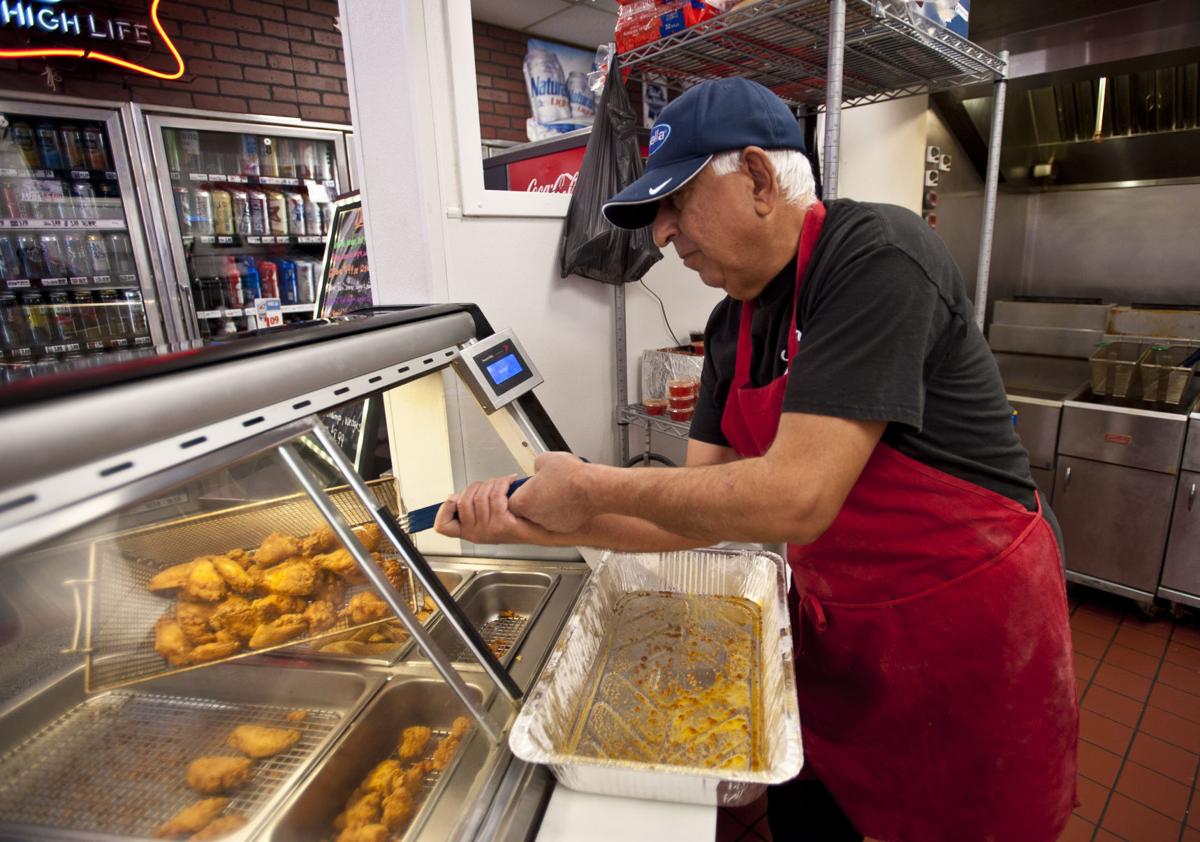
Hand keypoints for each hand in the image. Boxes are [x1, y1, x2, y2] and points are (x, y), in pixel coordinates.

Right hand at [434, 475, 554, 544]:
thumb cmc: (517, 519)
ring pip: (480, 496)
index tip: (454, 499)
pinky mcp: (502, 525)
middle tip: (490, 485)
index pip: (442, 526)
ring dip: (493, 483)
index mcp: (468, 531)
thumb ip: (470, 506)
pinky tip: (510, 483)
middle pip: (462, 500)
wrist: (541, 529)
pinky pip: (495, 496)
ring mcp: (488, 530)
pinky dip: (503, 484)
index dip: (444, 509)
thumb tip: (455, 496)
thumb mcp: (486, 515)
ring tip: (502, 483)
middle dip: (477, 485)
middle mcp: (476, 534)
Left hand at [508, 452, 595, 532]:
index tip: (525, 487)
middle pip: (526, 510)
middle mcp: (533, 516)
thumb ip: (536, 466)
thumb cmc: (570, 475)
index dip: (519, 492)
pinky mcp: (563, 527)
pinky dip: (561, 512)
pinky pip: (557, 520)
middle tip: (543, 488)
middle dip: (533, 500)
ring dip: (547, 506)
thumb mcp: (545, 459)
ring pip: (542, 516)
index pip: (511, 501)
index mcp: (524, 500)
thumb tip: (538, 468)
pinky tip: (569, 500)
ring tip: (559, 492)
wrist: (592, 489)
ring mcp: (548, 524)